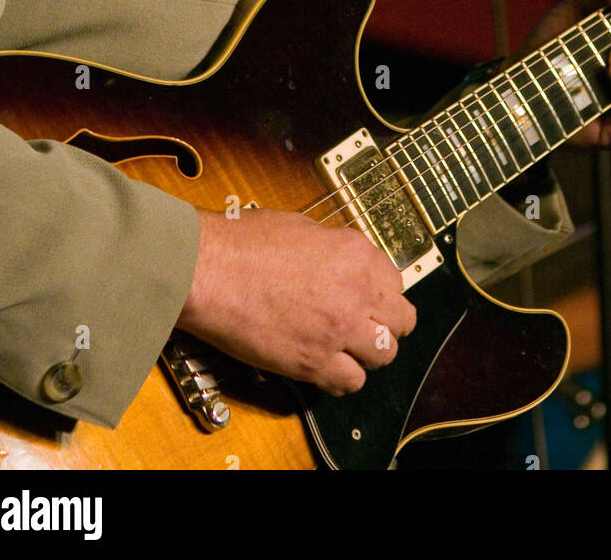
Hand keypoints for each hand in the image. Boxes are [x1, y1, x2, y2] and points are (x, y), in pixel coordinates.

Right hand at [176, 208, 414, 394]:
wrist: (209, 270)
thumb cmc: (243, 243)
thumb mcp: (302, 228)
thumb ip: (334, 249)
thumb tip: (340, 262)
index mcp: (356, 253)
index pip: (396, 281)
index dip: (383, 291)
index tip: (372, 297)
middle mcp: (356, 292)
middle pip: (401, 320)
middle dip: (388, 323)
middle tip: (371, 326)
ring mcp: (338, 329)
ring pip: (385, 355)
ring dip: (370, 352)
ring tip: (350, 348)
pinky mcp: (314, 362)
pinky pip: (351, 382)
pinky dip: (345, 378)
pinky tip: (331, 367)